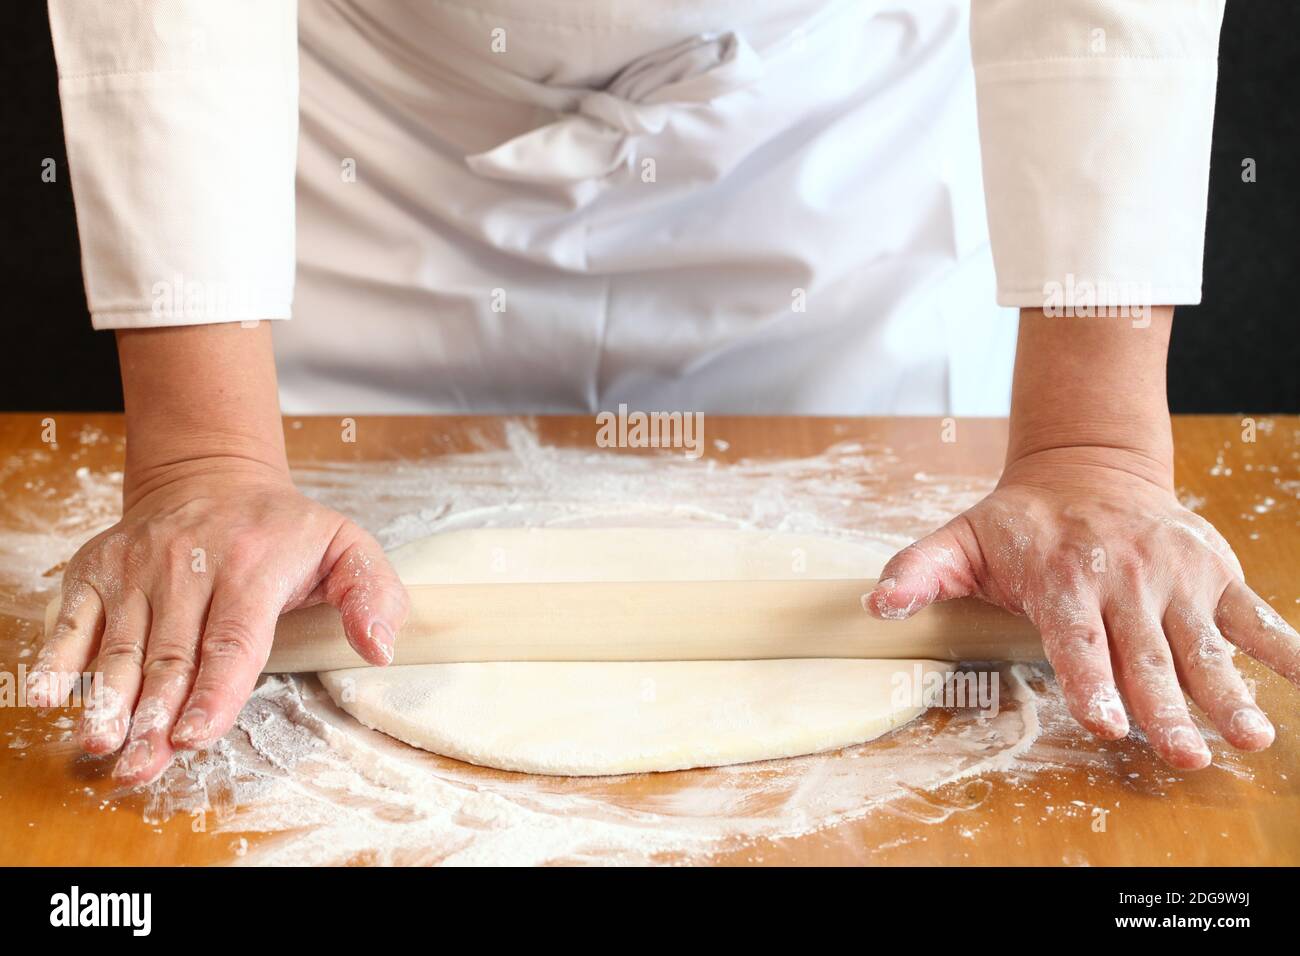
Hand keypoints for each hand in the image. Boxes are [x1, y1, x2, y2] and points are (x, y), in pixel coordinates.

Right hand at [26, 458, 408, 784]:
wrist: (211, 475)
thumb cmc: (282, 527)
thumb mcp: (347, 545)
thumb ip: (374, 595)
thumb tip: (380, 649)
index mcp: (251, 565)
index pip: (232, 638)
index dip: (214, 690)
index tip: (197, 733)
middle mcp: (189, 564)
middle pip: (171, 654)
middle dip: (154, 714)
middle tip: (143, 764)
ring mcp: (138, 566)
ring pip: (120, 643)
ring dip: (107, 698)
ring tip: (100, 742)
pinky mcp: (98, 568)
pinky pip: (74, 617)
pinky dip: (58, 656)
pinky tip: (50, 694)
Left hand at [865, 447, 1298, 768]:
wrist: (1086, 467)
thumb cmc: (1018, 521)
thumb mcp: (958, 541)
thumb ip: (917, 574)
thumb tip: (875, 606)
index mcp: (1061, 578)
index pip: (1077, 640)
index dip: (1091, 682)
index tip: (1106, 722)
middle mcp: (1123, 578)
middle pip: (1145, 656)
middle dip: (1165, 708)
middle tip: (1184, 753)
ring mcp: (1175, 575)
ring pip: (1203, 644)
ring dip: (1229, 691)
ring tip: (1251, 735)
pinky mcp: (1212, 572)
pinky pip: (1254, 614)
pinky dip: (1284, 646)